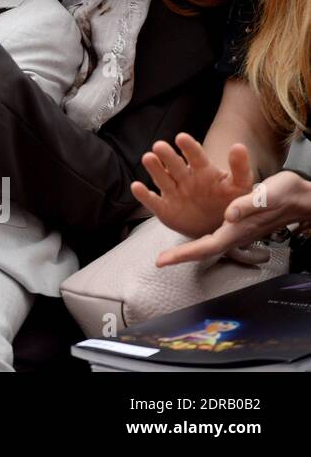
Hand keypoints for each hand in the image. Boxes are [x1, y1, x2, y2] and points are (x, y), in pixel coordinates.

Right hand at [131, 134, 254, 238]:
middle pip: (174, 164)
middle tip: (160, 146)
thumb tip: (239, 146)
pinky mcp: (164, 209)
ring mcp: (173, 192)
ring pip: (161, 178)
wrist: (219, 227)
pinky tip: (137, 187)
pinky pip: (152, 201)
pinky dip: (144, 195)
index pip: (196, 156)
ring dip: (154, 168)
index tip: (182, 137)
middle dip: (167, 155)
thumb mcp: (240, 186)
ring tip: (148, 158)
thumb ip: (240, 168)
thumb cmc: (230, 202)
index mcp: (204, 171)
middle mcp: (185, 178)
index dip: (189, 147)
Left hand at [156, 171, 310, 266]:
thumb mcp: (267, 195)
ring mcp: (236, 230)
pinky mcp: (237, 224)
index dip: (184, 254)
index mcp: (238, 229)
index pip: (207, 246)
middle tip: (160, 261)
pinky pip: (213, 233)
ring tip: (168, 252)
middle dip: (181, 256)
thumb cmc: (285, 195)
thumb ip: (247, 205)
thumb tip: (229, 215)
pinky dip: (197, 236)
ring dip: (187, 248)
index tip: (164, 260)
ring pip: (207, 242)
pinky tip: (187, 233)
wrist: (300, 198)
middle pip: (204, 249)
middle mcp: (235, 233)